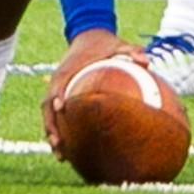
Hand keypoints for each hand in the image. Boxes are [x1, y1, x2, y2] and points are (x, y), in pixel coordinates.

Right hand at [41, 28, 148, 158]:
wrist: (89, 36)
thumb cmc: (104, 44)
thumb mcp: (118, 44)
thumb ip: (131, 51)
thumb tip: (146, 60)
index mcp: (68, 69)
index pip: (58, 84)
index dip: (57, 95)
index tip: (62, 108)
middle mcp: (59, 81)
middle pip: (48, 106)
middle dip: (50, 125)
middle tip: (59, 144)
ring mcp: (58, 89)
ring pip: (49, 115)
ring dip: (52, 134)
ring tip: (61, 156)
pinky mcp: (61, 95)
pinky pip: (56, 116)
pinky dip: (60, 132)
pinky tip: (69, 151)